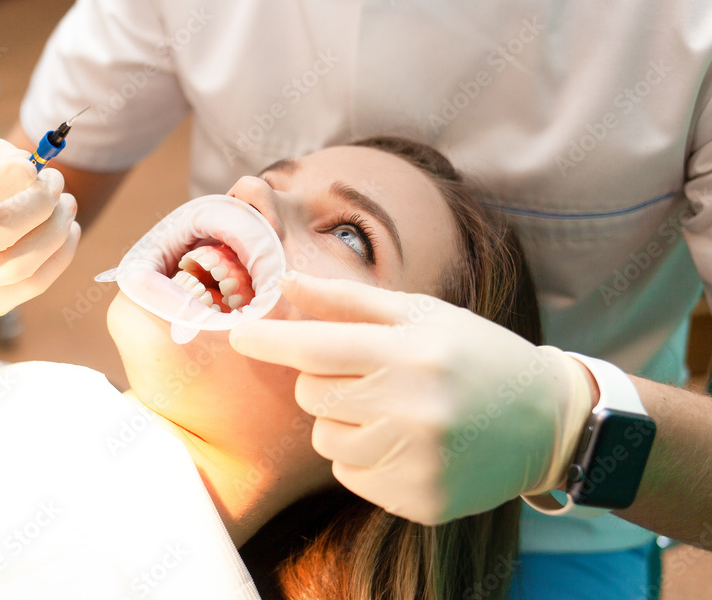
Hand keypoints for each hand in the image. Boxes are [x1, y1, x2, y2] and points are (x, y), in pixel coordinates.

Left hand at [228, 271, 592, 523]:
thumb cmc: (474, 354)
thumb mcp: (421, 314)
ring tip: (396, 411)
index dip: (270, 341)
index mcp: (411, 353)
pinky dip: (365, 459)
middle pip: (312, 396)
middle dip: (325, 383)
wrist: (546, 420)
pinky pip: (350, 476)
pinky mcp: (419, 501)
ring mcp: (416, 461)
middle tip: (370, 375)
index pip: (317, 347)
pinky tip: (406, 444)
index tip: (237, 336)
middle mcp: (413, 409)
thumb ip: (349, 300)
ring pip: (326, 440)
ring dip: (345, 423)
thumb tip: (285, 282)